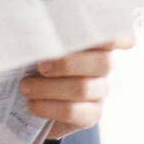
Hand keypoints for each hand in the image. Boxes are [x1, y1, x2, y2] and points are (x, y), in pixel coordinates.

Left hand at [20, 33, 135, 138]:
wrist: (30, 93)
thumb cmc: (36, 56)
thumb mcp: (41, 41)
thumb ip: (47, 33)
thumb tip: (37, 29)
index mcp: (95, 40)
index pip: (116, 35)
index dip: (117, 35)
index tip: (101, 34)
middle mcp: (103, 64)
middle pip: (103, 62)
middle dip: (67, 63)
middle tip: (40, 65)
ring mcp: (100, 90)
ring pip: (82, 88)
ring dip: (49, 88)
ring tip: (26, 87)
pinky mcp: (91, 114)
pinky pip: (73, 112)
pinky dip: (48, 107)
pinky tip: (32, 104)